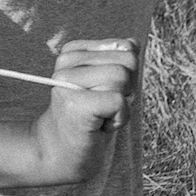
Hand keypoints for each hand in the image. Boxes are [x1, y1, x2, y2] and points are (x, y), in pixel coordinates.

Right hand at [29, 39, 136, 184]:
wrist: (62, 151)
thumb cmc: (90, 118)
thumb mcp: (108, 83)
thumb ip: (120, 60)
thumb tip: (133, 44)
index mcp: (73, 50)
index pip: (125, 47)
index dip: (126, 74)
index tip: (105, 92)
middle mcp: (66, 60)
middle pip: (126, 61)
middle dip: (127, 89)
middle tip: (104, 106)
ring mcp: (67, 80)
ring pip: (123, 78)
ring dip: (122, 106)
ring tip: (100, 116)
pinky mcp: (75, 102)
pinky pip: (119, 102)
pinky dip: (118, 119)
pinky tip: (99, 126)